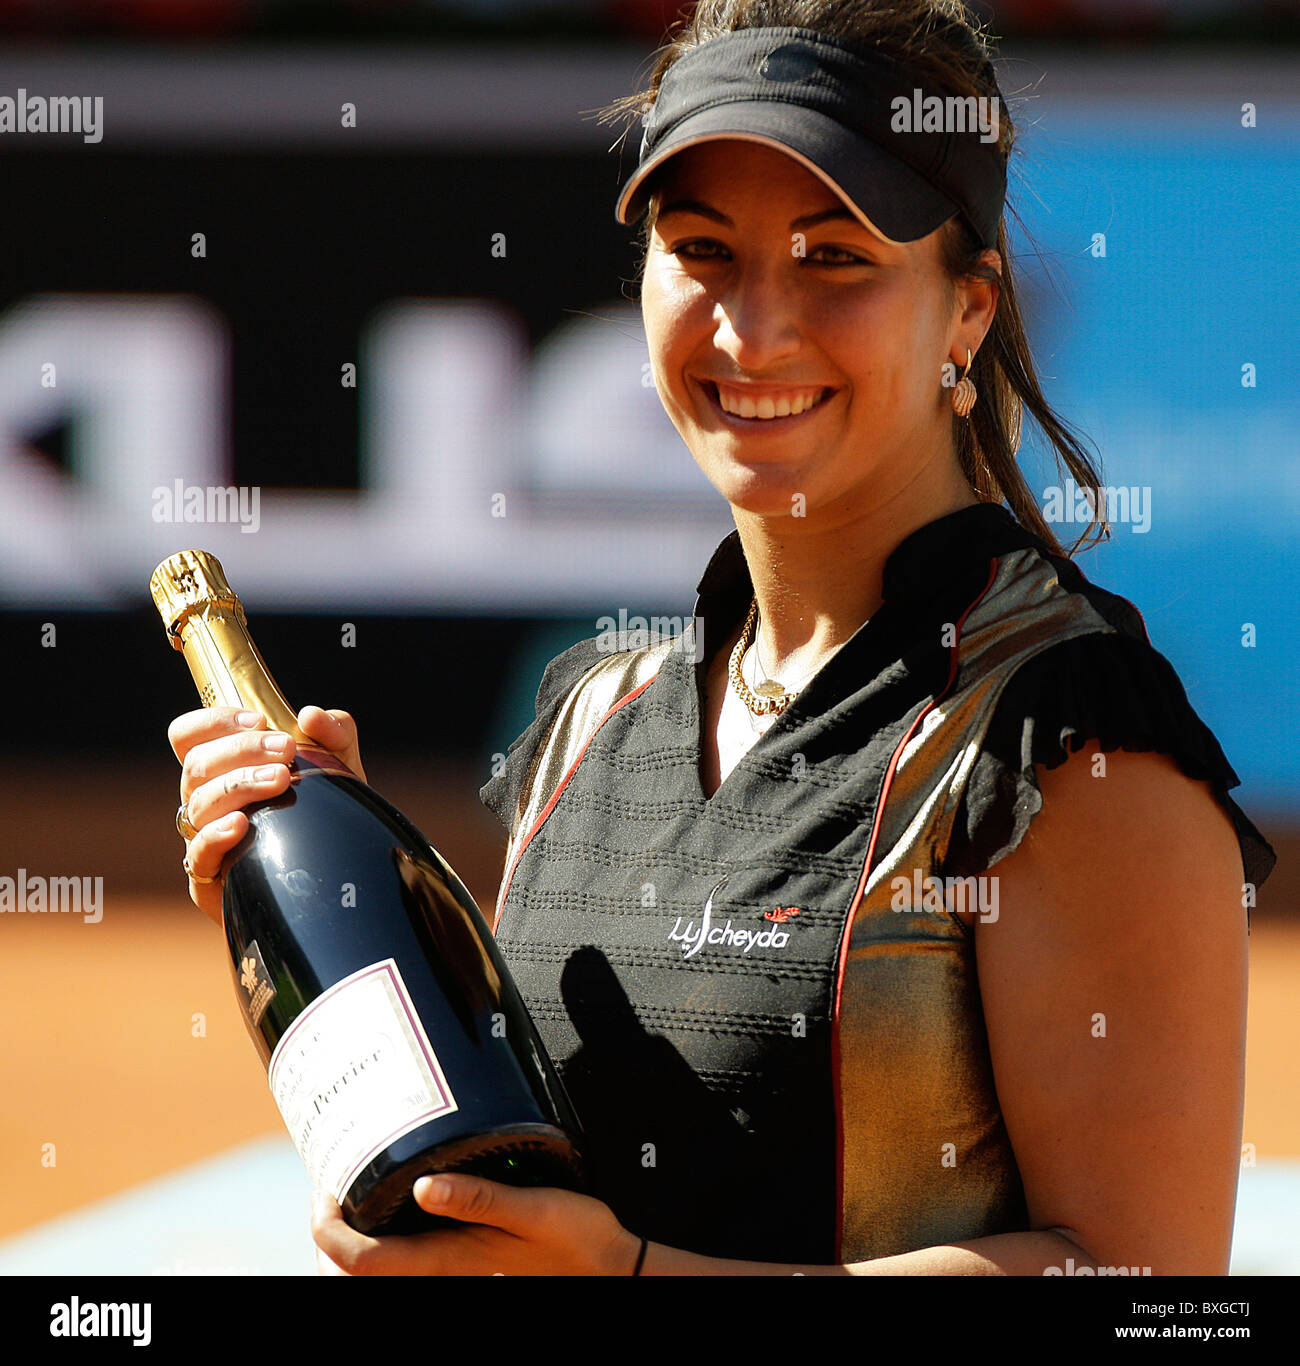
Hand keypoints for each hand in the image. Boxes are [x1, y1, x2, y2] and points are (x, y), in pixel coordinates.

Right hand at [168, 704, 364, 924]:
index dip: (214, 722)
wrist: (342, 874)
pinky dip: (216, 835)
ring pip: (200, 804)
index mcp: (223, 768)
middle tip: (286, 749)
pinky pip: (199, 853)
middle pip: (196, 765)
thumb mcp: (340, 764)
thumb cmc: (328, 810)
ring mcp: (204, 838)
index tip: (259, 721)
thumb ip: (333, 731)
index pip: (189, 736)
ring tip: (281, 778)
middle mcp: (207, 799)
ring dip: (240, 784)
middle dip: (242, 750)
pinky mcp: (211, 879)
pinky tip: (242, 824)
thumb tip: (310, 716)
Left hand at [310, 1174, 642, 1276]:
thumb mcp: (531, 1208)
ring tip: (351, 1182)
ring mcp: (448, 1265)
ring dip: (354, 1229)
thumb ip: (478, 1196)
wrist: (604, 1265)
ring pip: (379, 1261)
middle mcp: (439, 1268)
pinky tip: (394, 1193)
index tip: (323, 1188)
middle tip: (327, 1182)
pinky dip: (383, 1227)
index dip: (328, 1229)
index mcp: (446, 1258)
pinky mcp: (460, 1253)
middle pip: (358, 1269)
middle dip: (330, 1232)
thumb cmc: (574, 1238)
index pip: (361, 1261)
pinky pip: (403, 1249)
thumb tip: (421, 1183)